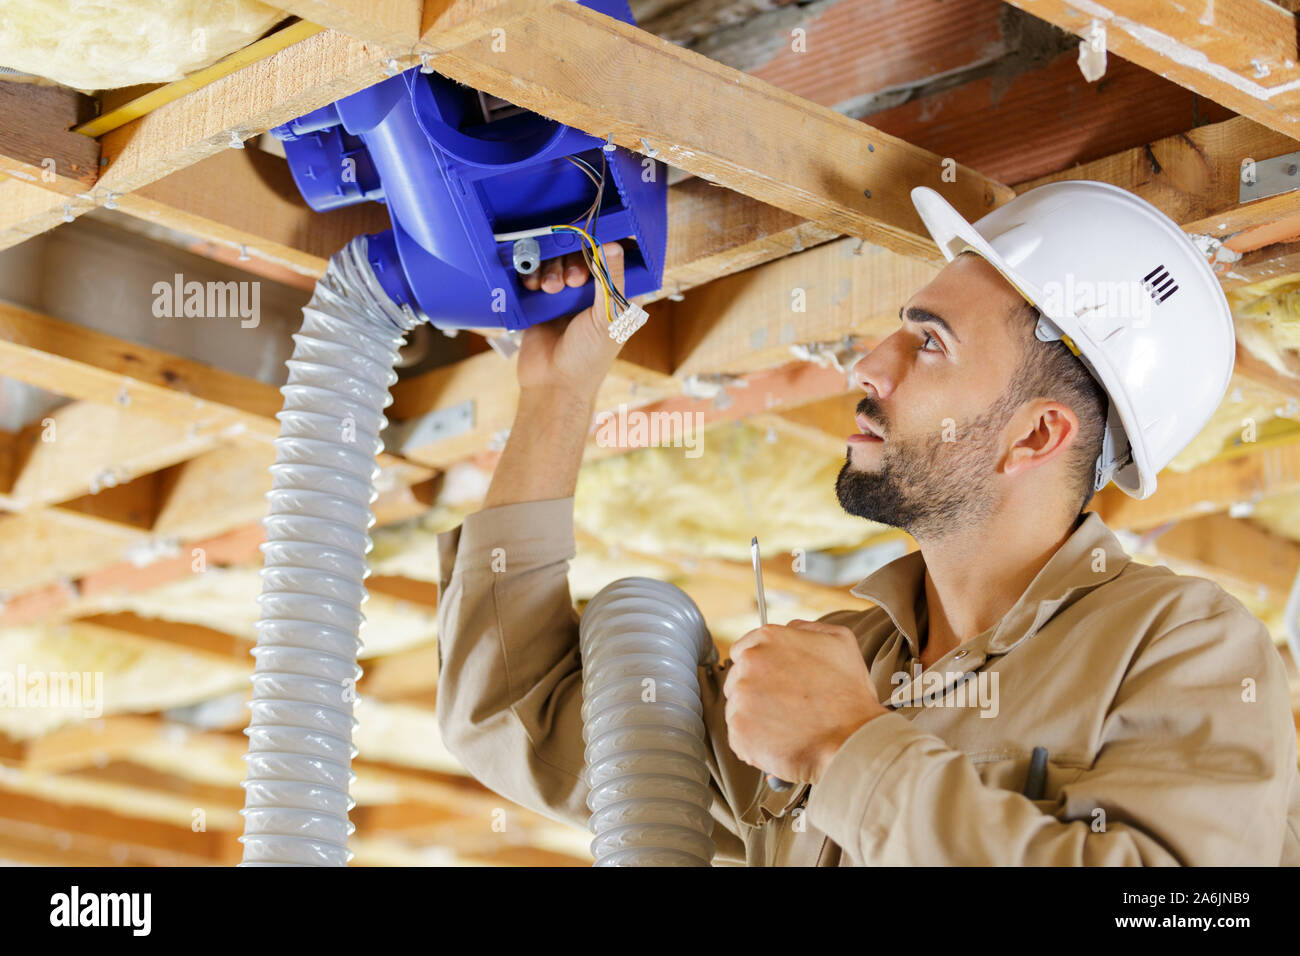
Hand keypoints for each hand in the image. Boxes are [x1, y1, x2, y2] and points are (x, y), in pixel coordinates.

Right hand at [514, 241, 627, 400]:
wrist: (552, 384)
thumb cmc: (588, 358)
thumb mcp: (608, 317)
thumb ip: (612, 280)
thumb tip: (613, 244)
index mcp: (618, 296)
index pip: (617, 258)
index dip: (607, 246)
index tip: (595, 242)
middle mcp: (594, 292)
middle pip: (583, 254)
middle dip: (574, 261)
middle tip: (572, 281)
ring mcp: (567, 295)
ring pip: (558, 261)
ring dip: (552, 269)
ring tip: (549, 288)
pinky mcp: (543, 299)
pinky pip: (537, 273)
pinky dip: (533, 273)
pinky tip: (534, 285)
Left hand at [723, 619, 886, 784]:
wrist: (853, 740)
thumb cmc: (850, 694)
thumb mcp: (840, 641)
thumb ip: (807, 628)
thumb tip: (790, 628)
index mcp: (769, 638)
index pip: (743, 650)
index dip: (760, 670)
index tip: (775, 684)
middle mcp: (750, 662)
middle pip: (737, 679)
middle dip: (756, 693)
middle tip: (786, 708)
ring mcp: (741, 696)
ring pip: (737, 709)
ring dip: (755, 719)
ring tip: (789, 727)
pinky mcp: (738, 729)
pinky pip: (739, 737)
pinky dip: (755, 743)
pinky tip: (782, 743)